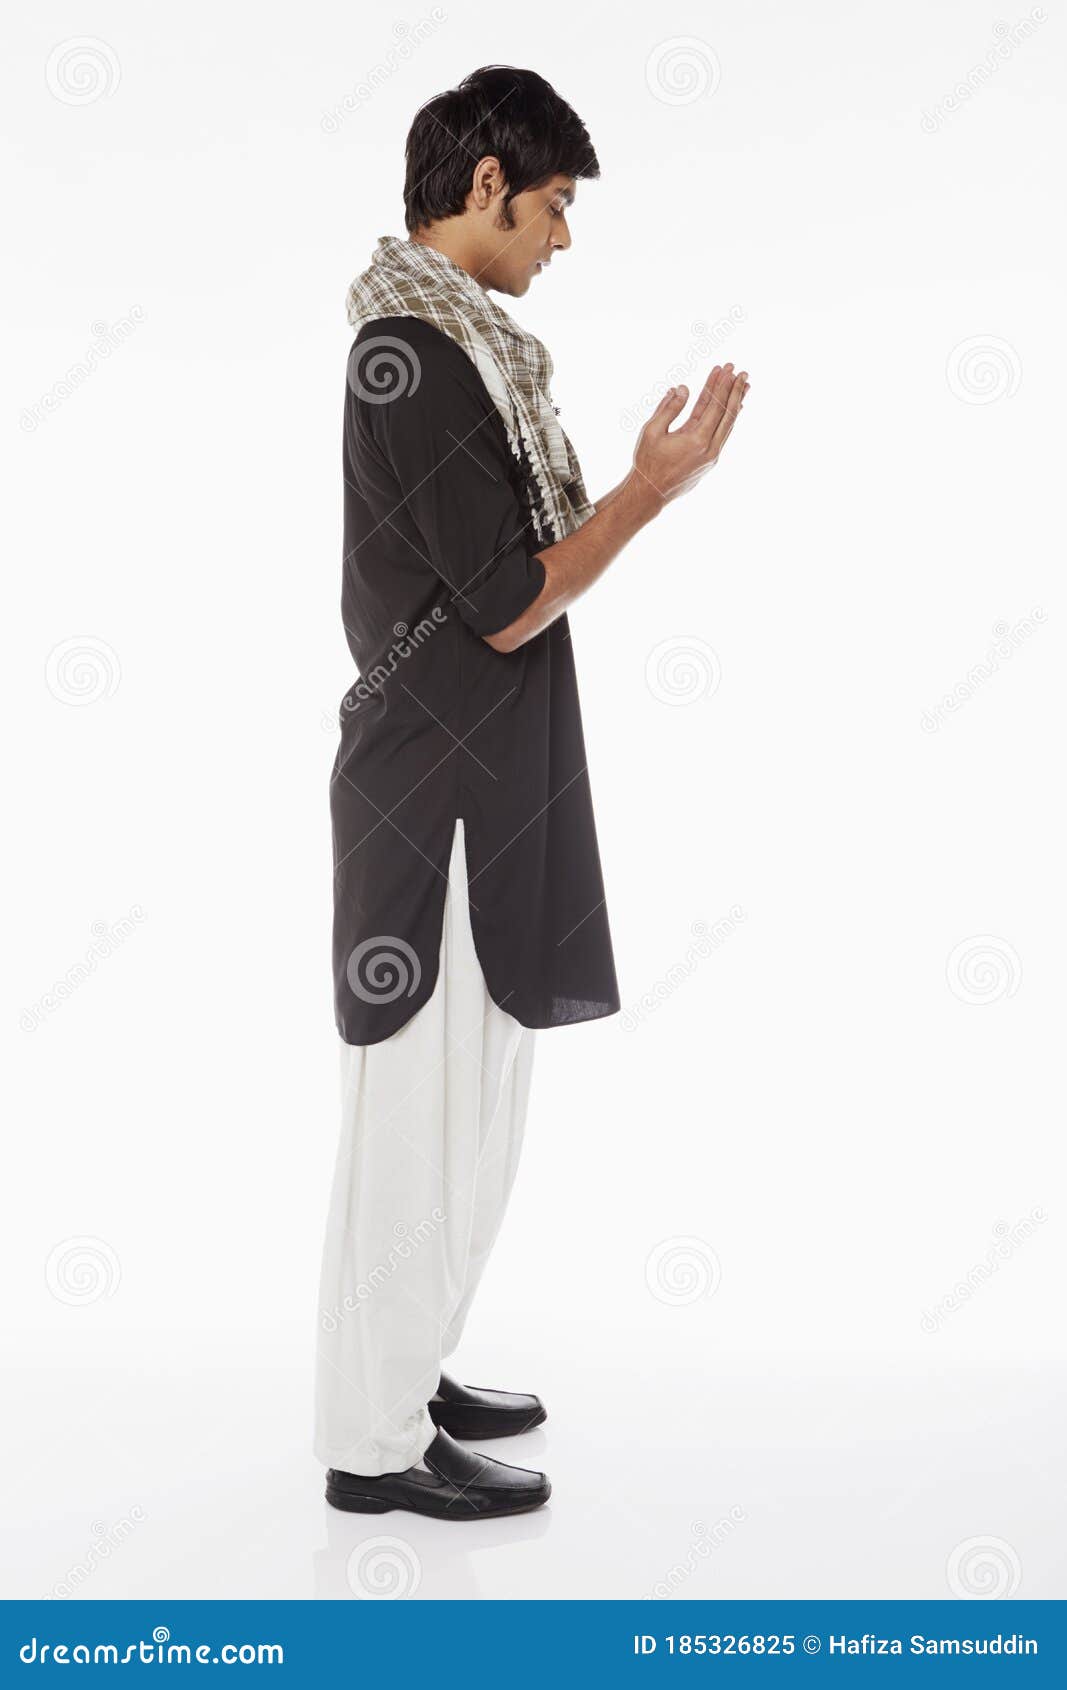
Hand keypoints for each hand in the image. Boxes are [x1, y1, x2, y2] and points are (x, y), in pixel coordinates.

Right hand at [632, 364, 749, 506]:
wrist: (650, 493)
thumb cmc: (648, 462)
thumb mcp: (652, 431)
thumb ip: (669, 408)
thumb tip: (682, 388)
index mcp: (697, 440)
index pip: (715, 406)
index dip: (721, 385)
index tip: (726, 369)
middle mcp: (710, 449)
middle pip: (728, 414)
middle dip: (734, 390)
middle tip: (742, 372)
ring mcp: (712, 456)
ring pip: (728, 425)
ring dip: (735, 403)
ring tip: (744, 386)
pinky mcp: (710, 460)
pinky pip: (722, 434)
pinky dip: (728, 419)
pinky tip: (733, 408)